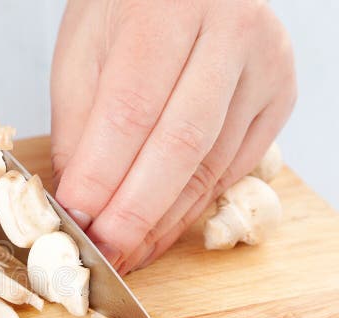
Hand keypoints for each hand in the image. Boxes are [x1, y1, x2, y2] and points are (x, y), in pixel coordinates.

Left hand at [51, 0, 295, 273]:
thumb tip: (78, 205)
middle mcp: (229, 32)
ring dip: (164, 221)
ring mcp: (264, 64)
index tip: (74, 222)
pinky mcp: (280, 95)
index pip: (131, 111)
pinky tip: (160, 232)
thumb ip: (80, 128)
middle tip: (104, 255)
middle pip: (181, 144)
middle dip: (136, 213)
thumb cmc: (123, 10)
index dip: (102, 176)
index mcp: (166, 11)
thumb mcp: (82, 55)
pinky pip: (233, 168)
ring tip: (126, 254)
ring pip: (212, 164)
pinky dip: (191, 208)